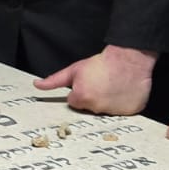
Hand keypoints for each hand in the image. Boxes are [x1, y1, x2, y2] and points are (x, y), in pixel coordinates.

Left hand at [34, 45, 155, 114]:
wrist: (128, 58)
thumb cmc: (102, 63)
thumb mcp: (74, 70)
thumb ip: (54, 81)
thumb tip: (37, 85)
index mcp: (81, 99)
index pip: (74, 102)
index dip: (80, 91)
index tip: (88, 83)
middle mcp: (97, 108)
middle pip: (89, 107)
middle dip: (93, 97)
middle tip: (101, 84)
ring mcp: (115, 111)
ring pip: (106, 109)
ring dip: (108, 101)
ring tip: (113, 86)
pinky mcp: (131, 110)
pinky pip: (123, 111)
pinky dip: (123, 103)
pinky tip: (123, 91)